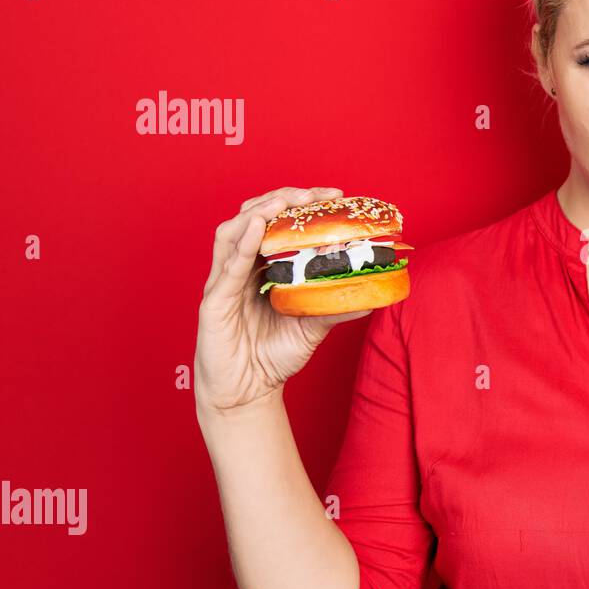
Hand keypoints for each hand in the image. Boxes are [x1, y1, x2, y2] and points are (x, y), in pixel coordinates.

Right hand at [195, 185, 372, 413]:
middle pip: (255, 217)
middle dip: (284, 199)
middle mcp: (241, 268)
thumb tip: (375, 294)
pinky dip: (241, 244)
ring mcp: (224, 283)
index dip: (303, 204)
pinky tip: (255, 228)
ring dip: (258, 211)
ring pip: (233, 232)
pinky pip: (226, 268)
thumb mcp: (313, 326)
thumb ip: (337, 307)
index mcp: (263, 267)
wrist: (248, 394)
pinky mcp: (214, 303)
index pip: (279, 222)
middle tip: (316, 194)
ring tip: (284, 200)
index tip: (335, 196)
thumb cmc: (272, 356)